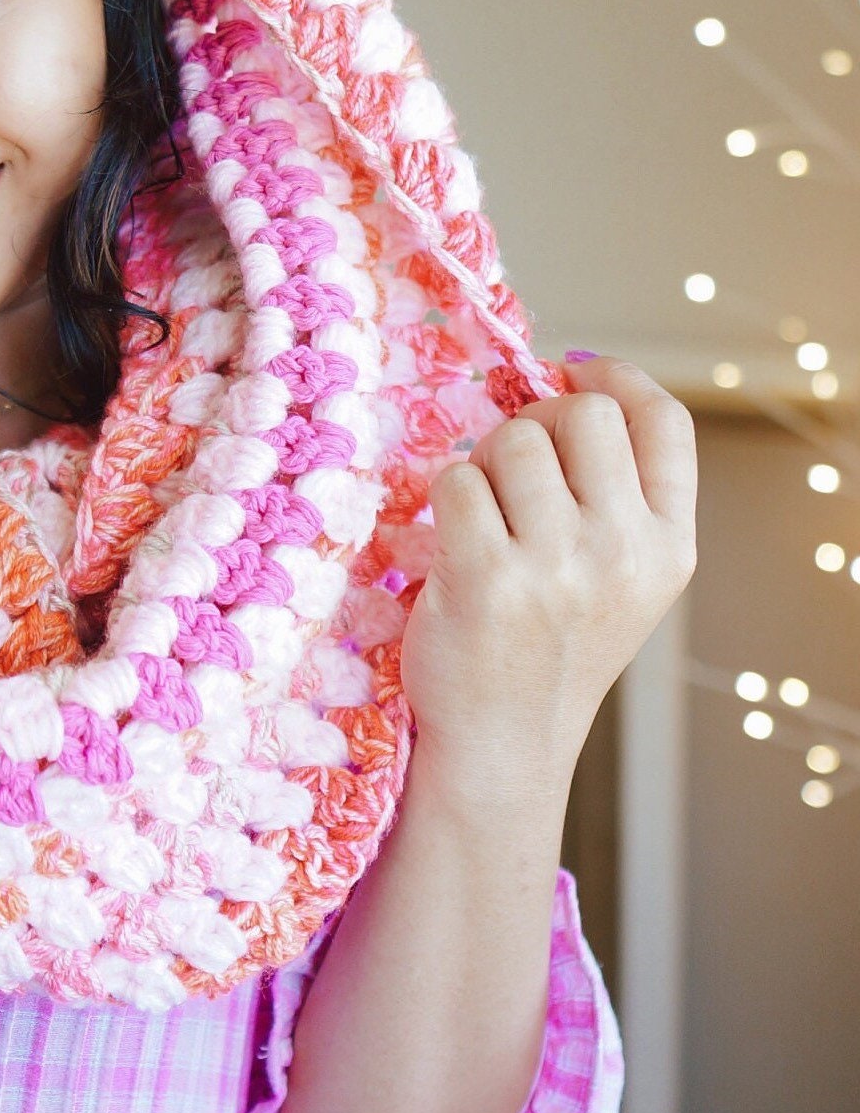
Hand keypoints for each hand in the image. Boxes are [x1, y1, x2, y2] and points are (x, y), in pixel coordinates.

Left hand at [399, 355, 697, 798]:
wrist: (504, 741)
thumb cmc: (548, 643)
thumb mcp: (618, 574)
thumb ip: (612, 490)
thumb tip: (566, 382)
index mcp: (668, 545)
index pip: (664, 421)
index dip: (616, 376)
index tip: (573, 371)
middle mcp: (625, 551)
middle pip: (583, 413)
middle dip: (535, 423)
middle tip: (511, 475)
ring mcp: (560, 566)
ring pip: (515, 441)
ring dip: (486, 465)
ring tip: (483, 520)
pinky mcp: (489, 578)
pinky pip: (458, 480)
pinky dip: (445, 499)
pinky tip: (453, 543)